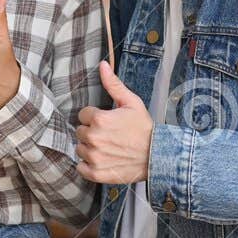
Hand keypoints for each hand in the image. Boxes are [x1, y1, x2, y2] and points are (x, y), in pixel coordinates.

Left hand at [75, 61, 151, 184]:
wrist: (157, 155)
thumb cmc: (144, 128)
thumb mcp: (131, 102)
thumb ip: (113, 84)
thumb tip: (102, 65)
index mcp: (99, 119)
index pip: (83, 115)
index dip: (95, 117)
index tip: (107, 121)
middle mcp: (94, 139)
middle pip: (80, 132)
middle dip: (92, 132)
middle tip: (109, 135)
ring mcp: (94, 157)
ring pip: (80, 149)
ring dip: (90, 148)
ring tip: (108, 147)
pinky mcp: (96, 173)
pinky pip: (81, 168)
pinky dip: (88, 165)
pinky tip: (103, 160)